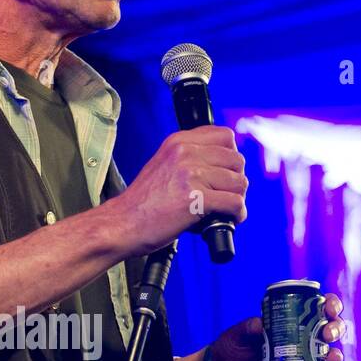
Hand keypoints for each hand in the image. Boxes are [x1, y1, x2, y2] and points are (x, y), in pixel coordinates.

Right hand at [117, 126, 248, 255]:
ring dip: (237, 198)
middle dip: (236, 180)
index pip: (225, 136)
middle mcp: (186, 153)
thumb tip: (222, 166)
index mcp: (179, 142)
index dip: (231, 156)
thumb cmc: (141, 203)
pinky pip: (234, 203)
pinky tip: (229, 219)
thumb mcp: (163, 165)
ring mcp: (190, 174)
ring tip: (227, 210)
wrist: (121, 224)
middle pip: (236, 160)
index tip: (226, 173)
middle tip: (226, 196)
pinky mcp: (196, 199)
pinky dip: (237, 214)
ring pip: (239, 182)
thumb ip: (188, 158)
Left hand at [211, 294, 346, 360]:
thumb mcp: (236, 334)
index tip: (329, 308)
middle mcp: (301, 340)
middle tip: (326, 335)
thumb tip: (259, 325)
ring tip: (330, 360)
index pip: (317, 309)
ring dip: (336, 357)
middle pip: (330, 331)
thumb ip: (246, 328)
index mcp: (290, 322)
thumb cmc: (232, 347)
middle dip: (335, 329)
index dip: (330, 306)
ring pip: (329, 357)